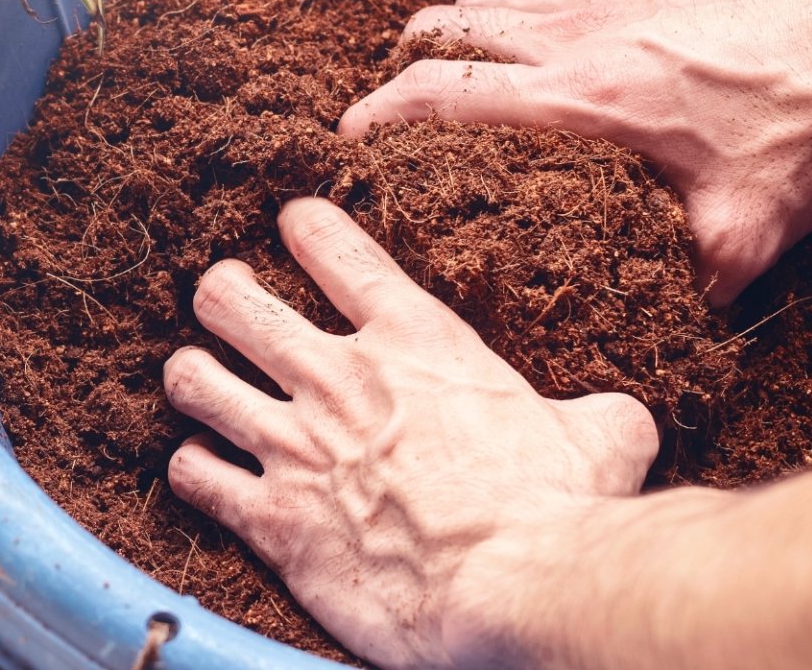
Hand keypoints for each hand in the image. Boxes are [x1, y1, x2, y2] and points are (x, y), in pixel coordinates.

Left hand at [163, 197, 658, 667]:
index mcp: (413, 336)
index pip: (328, 244)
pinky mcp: (271, 517)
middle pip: (230, 298)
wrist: (517, 585)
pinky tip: (205, 470)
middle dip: (220, 295)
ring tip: (199, 381)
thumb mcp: (602, 435)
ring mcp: (294, 444)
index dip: (301, 227)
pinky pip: (195, 474)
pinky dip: (194, 469)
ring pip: (193, 378)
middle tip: (227, 305)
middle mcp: (337, 376)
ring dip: (193, 377)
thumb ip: (597, 412)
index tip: (292, 228)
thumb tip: (618, 419)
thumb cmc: (558, 507)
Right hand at [339, 0, 811, 304]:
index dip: (381, 114)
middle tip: (388, 112)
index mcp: (583, 99)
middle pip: (446, 29)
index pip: (445, 90)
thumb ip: (685, 288)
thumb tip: (651, 345)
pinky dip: (517, 9)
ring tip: (441, 75)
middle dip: (400, 65)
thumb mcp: (750, 230)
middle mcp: (577, 37)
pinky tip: (531, 36)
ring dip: (452, 33)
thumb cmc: (811, 123)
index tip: (347, 139)